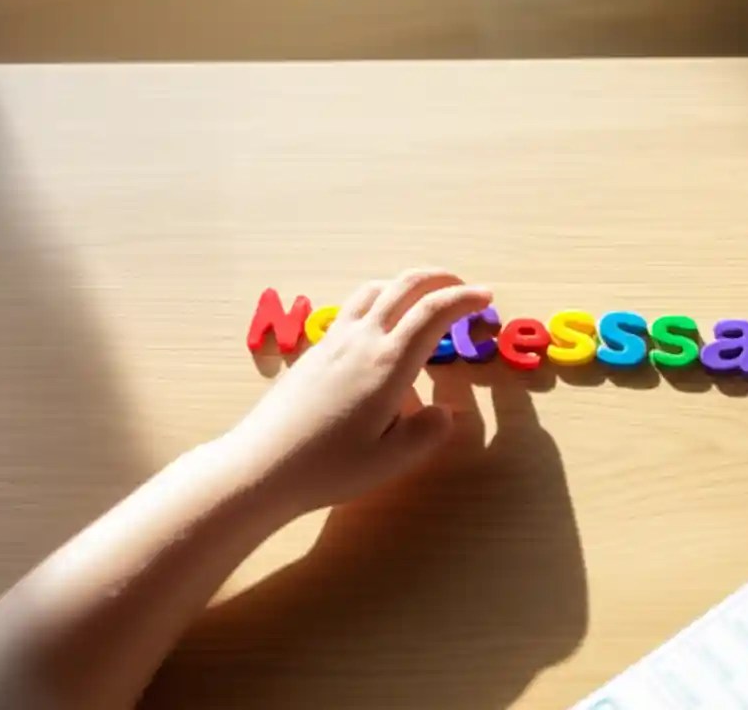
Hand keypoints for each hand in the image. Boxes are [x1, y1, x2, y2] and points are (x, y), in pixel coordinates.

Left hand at [224, 269, 492, 513]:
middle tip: (464, 289)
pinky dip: (380, 303)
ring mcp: (334, 341)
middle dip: (440, 279)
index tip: (486, 298)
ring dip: (406, 286)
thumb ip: (429, 432)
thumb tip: (443, 411)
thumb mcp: (392, 460)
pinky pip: (354, 309)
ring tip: (423, 303)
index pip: (434, 312)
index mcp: (388, 363)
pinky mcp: (314, 350)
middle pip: (404, 285)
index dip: (464, 299)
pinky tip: (380, 334)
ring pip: (374, 289)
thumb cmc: (329, 467)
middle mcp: (362, 340)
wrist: (261, 466)